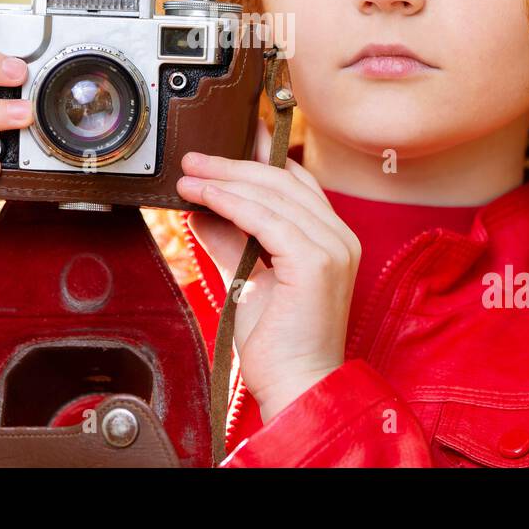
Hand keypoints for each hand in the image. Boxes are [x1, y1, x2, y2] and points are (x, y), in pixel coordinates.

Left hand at [175, 122, 359, 420]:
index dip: (261, 157)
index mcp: (332, 239)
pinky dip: (229, 202)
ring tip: (188, 177)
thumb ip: (231, 242)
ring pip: (272, 194)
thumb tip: (201, 212)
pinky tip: (201, 197)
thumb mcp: (249, 280)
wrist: (296, 387)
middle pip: (283, 180)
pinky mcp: (316, 261)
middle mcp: (340, 237)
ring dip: (223, 180)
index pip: (296, 182)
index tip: (226, 141)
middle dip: (234, 163)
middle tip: (194, 159)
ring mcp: (332, 247)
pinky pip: (265, 218)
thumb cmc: (277, 344)